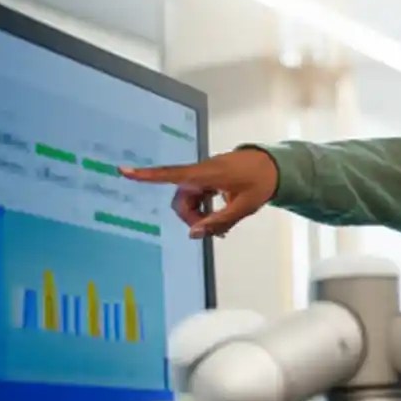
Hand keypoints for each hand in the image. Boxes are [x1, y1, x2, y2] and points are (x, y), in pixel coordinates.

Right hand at [119, 149, 278, 237]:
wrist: (275, 165)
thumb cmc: (261, 183)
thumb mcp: (243, 207)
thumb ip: (218, 222)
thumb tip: (193, 234)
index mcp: (207, 174)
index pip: (171, 174)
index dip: (147, 176)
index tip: (124, 171)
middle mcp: (202, 172)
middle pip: (182, 198)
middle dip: (191, 218)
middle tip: (214, 233)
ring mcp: (206, 174)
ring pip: (190, 199)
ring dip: (200, 215)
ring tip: (221, 229)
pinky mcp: (211, 178)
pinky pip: (199, 195)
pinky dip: (205, 208)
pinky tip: (219, 219)